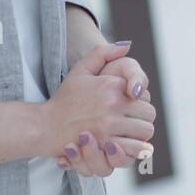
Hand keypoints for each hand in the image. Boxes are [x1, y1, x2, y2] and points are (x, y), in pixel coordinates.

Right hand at [44, 42, 155, 175]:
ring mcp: (109, 126)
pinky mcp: (104, 145)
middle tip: (132, 123)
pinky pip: (134, 148)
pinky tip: (124, 147)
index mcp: (111, 85)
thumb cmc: (64, 99)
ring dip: (140, 134)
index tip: (131, 107)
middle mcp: (113, 104)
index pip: (144, 95)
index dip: (140, 102)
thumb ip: (103, 53)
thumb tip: (126, 45)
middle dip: (142, 119)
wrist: (45, 126)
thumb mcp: (81, 70)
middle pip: (149, 114)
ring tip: (129, 135)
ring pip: (145, 132)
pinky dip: (134, 149)